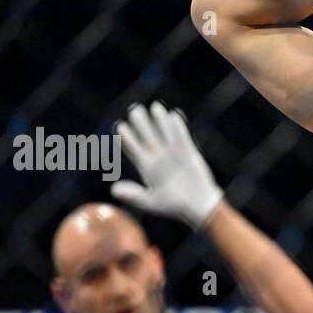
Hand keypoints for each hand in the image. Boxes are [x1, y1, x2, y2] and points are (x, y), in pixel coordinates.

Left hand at [111, 102, 223, 229]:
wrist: (199, 206)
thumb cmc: (175, 206)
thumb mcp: (152, 202)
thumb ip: (134, 195)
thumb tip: (114, 191)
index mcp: (148, 169)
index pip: (134, 150)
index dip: (128, 139)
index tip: (120, 127)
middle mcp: (160, 159)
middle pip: (148, 137)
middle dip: (141, 124)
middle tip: (134, 110)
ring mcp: (174, 155)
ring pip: (165, 134)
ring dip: (160, 121)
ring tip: (154, 106)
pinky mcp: (189, 153)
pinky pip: (183, 137)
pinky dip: (178, 127)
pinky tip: (173, 115)